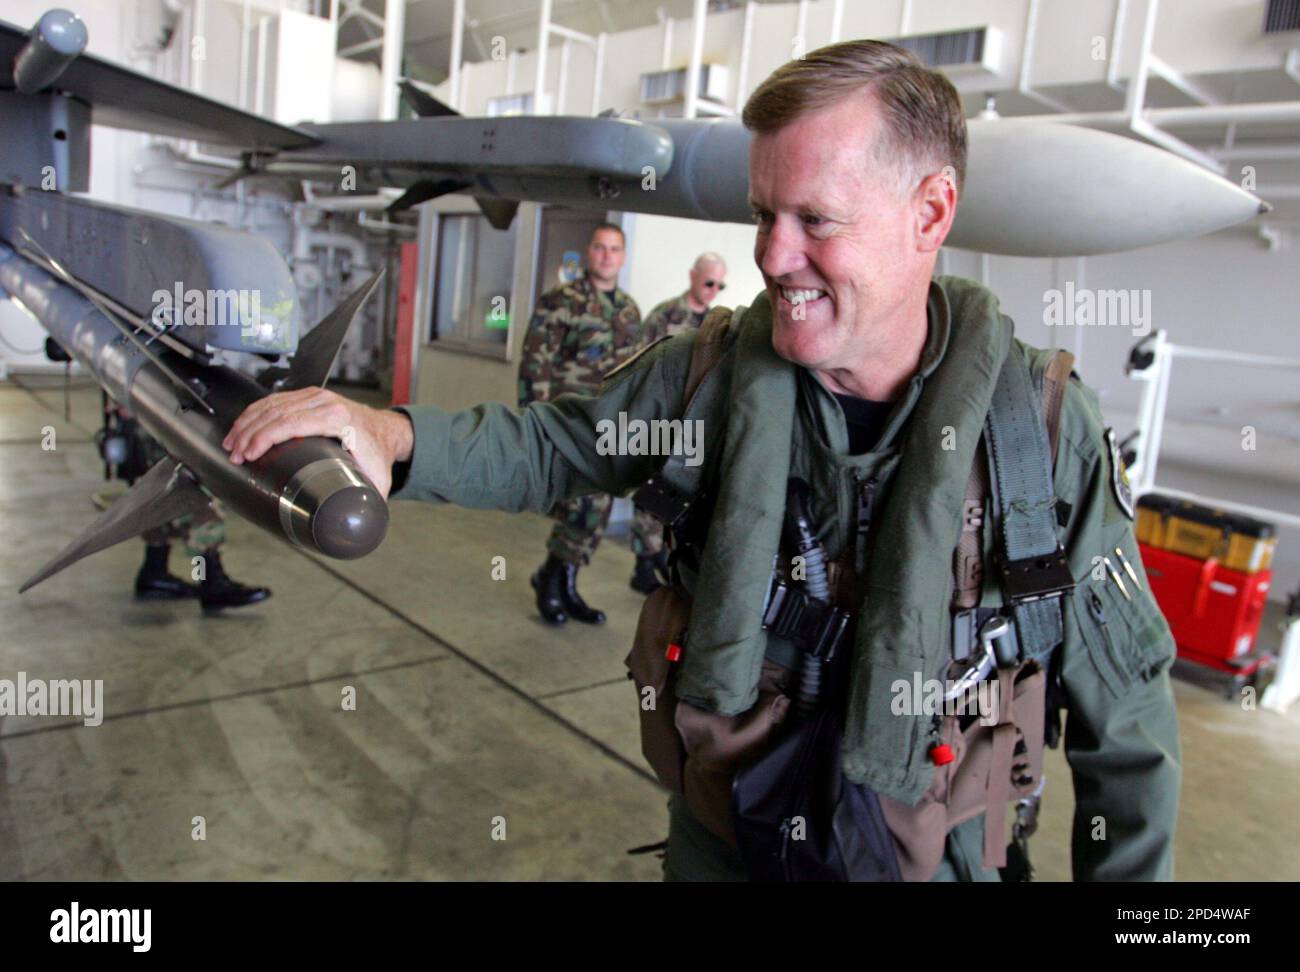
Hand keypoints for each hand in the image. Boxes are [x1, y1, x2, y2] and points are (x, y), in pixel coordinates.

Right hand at [222, 387, 412, 498]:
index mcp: (337, 419)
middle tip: (234, 456)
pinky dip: (256, 413)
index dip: (264, 438)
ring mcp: (317, 396)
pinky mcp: (310, 396)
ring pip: (272, 404)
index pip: (290, 423)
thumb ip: (367, 504)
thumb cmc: (379, 455)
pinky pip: (277, 400)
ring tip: (232, 444)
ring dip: (247, 423)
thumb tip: (353, 528)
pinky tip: (243, 426)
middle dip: (249, 434)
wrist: (388, 432)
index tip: (248, 455)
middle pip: (276, 413)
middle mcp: (325, 403)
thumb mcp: (377, 480)